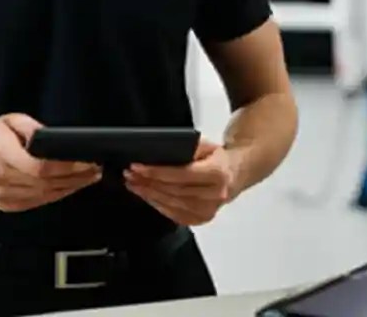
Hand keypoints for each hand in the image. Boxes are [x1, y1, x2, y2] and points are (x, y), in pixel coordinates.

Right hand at [0, 114, 100, 212]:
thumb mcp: (12, 120)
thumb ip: (31, 127)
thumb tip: (51, 139)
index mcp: (0, 154)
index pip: (39, 167)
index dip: (67, 167)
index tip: (87, 162)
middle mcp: (0, 178)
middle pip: (46, 183)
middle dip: (76, 177)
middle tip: (96, 169)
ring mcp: (2, 196)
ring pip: (45, 195)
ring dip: (72, 187)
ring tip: (90, 177)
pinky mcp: (7, 205)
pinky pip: (39, 202)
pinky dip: (59, 194)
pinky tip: (73, 185)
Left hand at [124, 140, 239, 225]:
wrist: (236, 174)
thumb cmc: (219, 159)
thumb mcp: (207, 145)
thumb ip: (187, 148)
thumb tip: (160, 153)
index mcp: (217, 173)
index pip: (181, 174)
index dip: (156, 172)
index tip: (138, 167)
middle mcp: (215, 194)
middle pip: (173, 191)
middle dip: (148, 183)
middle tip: (130, 175)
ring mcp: (209, 210)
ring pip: (172, 205)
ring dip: (149, 195)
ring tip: (134, 184)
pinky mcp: (202, 219)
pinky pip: (174, 215)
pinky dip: (158, 205)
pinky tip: (147, 196)